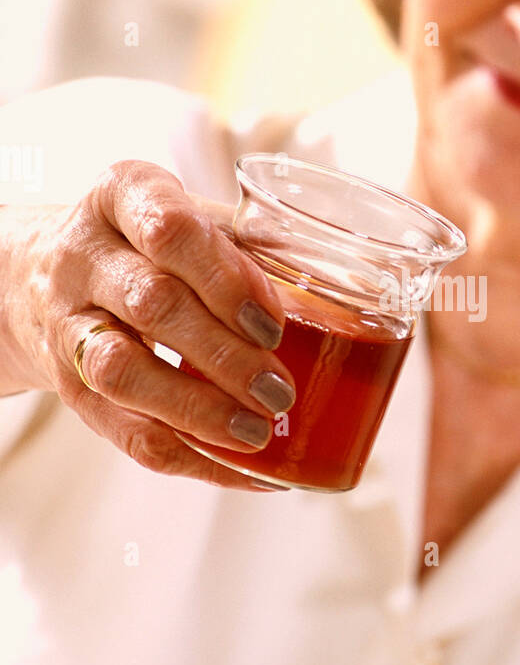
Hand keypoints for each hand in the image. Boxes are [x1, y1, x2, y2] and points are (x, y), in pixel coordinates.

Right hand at [9, 160, 296, 488]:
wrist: (37, 277)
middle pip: (151, 303)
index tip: (273, 321)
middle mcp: (83, 255)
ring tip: (257, 431)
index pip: (169, 230)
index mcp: (122, 197)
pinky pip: (123, 430)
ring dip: (197, 408)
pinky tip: (240, 467)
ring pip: (122, 370)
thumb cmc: (145, 245)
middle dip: (223, 353)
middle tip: (279, 389)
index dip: (226, 280)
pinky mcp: (68, 386)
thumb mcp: (187, 220)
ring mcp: (66, 322)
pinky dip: (189, 455)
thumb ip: (250, 246)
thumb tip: (336, 296)